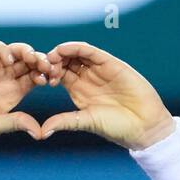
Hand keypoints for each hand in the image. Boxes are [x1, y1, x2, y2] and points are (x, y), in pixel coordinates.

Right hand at [0, 39, 52, 142]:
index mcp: (12, 93)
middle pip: (28, 61)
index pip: (35, 77)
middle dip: (39, 60)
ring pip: (13, 51)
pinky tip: (7, 59)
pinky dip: (2, 48)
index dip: (44, 75)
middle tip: (45, 64)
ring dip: (25, 50)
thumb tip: (40, 133)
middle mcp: (3, 78)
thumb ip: (16, 123)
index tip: (50, 79)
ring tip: (30, 57)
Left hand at [41, 41, 175, 149]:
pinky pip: (90, 51)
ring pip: (75, 54)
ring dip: (61, 53)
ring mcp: (98, 69)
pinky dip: (76, 47)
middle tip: (41, 66)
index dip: (46, 74)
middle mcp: (86, 78)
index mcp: (78, 91)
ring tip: (50, 58)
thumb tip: (42, 132)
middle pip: (65, 61)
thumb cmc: (115, 127)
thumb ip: (64, 122)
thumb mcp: (85, 122)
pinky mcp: (110, 63)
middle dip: (51, 61)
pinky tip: (63, 49)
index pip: (58, 75)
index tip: (37, 79)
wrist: (143, 125)